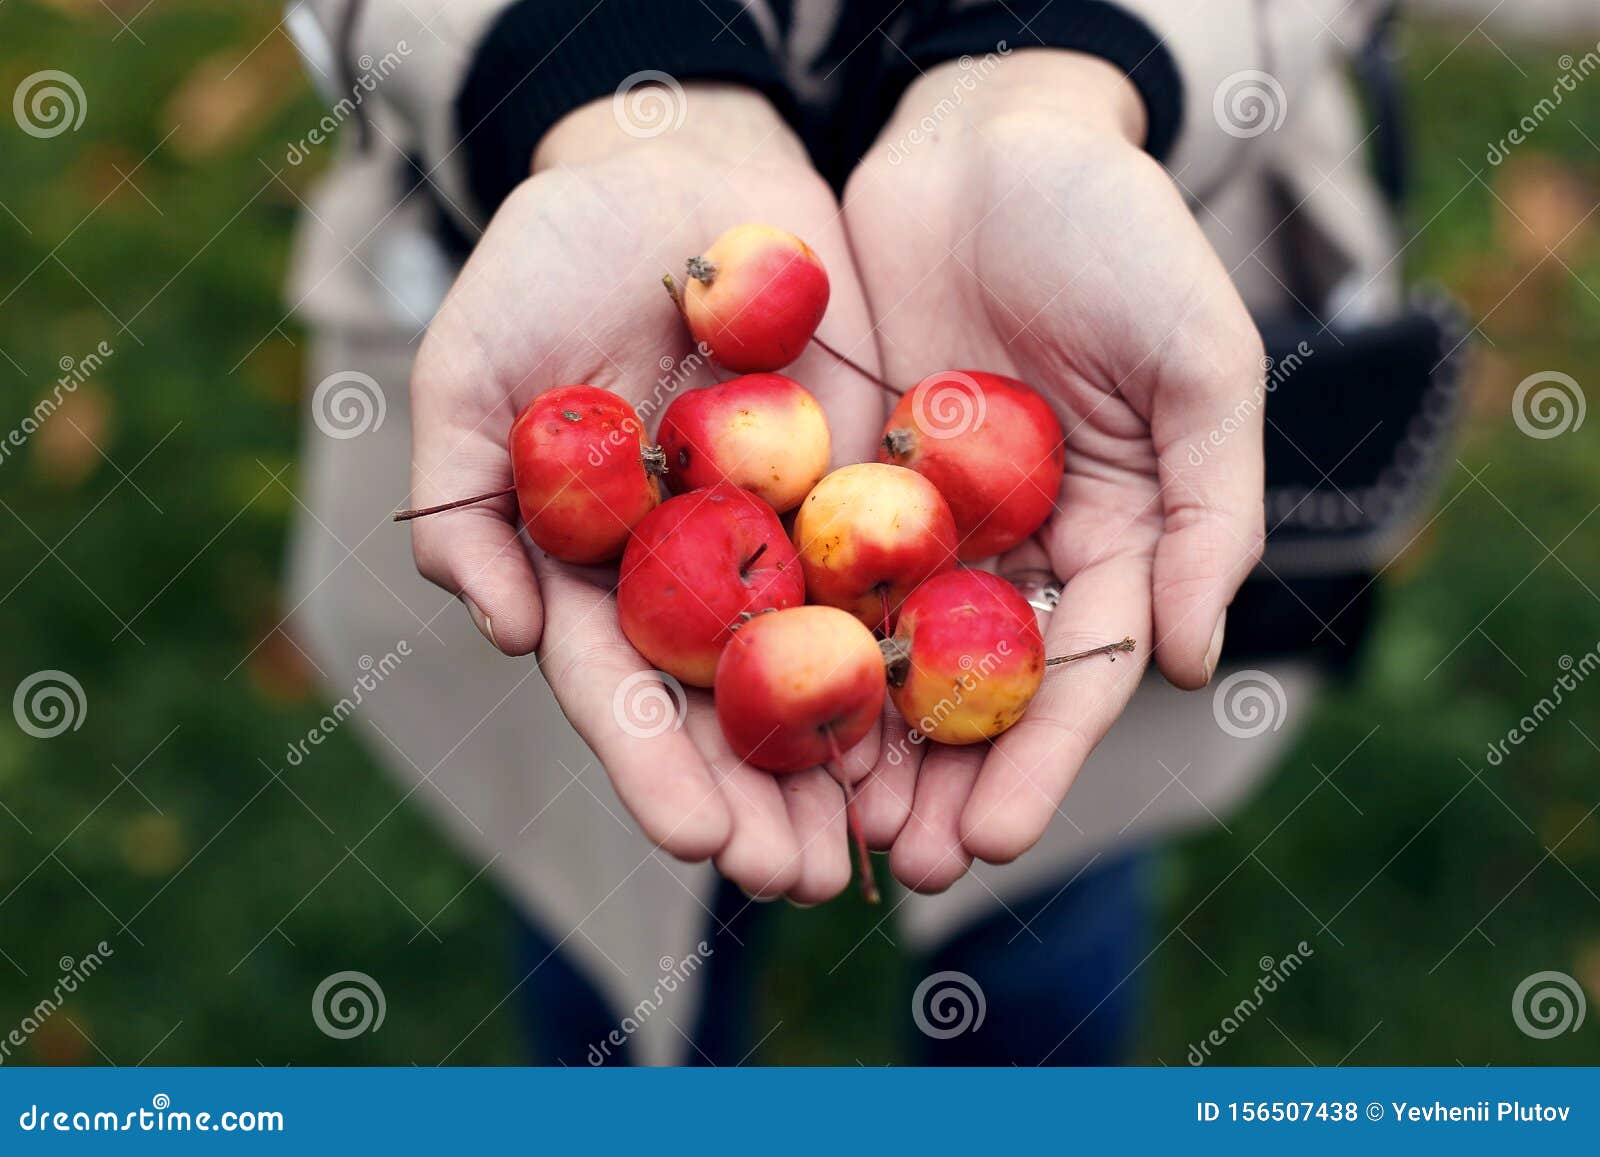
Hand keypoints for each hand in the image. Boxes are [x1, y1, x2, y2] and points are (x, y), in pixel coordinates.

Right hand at [408, 86, 888, 903]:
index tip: (695, 838)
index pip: (619, 688)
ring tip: (883, 849)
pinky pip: (893, 584)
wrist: (682, 173)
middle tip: (801, 878)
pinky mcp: (861, 493)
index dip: (652, 765)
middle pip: (724, 710)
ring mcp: (780, 540)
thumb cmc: (553, 257)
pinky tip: (951, 729)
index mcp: (593, 568)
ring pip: (815, 672)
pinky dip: (917, 659)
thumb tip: (493, 626)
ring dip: (846, 766)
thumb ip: (464, 489)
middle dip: (759, 799)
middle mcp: (689, 576)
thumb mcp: (477, 360)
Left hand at [843, 51, 1266, 889]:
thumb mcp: (1197, 356)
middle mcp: (1014, 544)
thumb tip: (1193, 661)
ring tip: (824, 826)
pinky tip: (758, 711)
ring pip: (889, 651)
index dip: (1038, 760)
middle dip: (941, 779)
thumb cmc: (1115, 231)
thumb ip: (1211, 506)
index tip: (990, 837)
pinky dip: (792, 642)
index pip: (1078, 673)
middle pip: (976, 687)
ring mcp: (922, 517)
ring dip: (861, 744)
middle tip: (895, 864)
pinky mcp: (839, 474)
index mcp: (1112, 534)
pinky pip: (813, 571)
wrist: (988, 137)